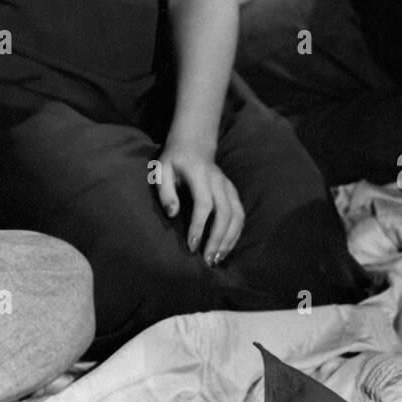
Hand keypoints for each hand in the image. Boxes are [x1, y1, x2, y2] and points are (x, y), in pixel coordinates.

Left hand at [156, 141, 245, 265]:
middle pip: (225, 212)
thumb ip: (165, 191)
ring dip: (230, 239)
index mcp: (200, 174)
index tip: (192, 246)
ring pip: (237, 215)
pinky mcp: (233, 192)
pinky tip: (226, 247)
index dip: (199, 226)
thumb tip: (172, 214)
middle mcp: (218, 181)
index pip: (204, 203)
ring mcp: (228, 186)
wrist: (194, 141)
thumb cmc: (174, 158)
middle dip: (218, 238)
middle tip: (208, 260)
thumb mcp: (162, 170)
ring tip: (218, 258)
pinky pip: (240, 215)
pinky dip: (236, 233)